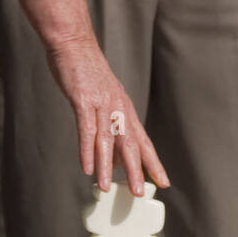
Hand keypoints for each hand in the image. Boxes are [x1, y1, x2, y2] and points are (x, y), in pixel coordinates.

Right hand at [45, 38, 168, 195]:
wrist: (74, 43)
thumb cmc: (88, 73)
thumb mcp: (105, 101)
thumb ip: (111, 129)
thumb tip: (114, 158)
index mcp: (125, 110)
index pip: (143, 142)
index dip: (153, 163)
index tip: (163, 182)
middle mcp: (118, 109)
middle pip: (130, 145)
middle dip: (135, 171)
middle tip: (139, 193)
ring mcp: (102, 104)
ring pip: (106, 141)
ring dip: (105, 167)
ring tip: (105, 188)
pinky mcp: (83, 100)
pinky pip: (86, 129)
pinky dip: (86, 150)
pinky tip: (86, 167)